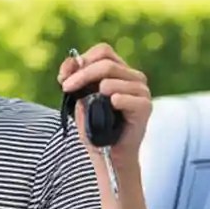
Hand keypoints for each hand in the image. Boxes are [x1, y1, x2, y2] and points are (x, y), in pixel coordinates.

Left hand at [58, 42, 151, 165]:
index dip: (82, 60)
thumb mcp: (79, 100)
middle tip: (66, 88)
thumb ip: (75, 80)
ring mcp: (141, 91)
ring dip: (96, 89)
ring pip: (113, 78)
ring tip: (92, 106)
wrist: (109, 156)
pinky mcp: (145, 107)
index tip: (64, 78)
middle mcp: (132, 77)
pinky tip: (112, 106)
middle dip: (82, 75)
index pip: (103, 52)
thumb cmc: (95, 128)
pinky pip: (127, 96)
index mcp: (118, 72)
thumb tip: (70, 64)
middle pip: (106, 63)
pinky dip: (116, 99)